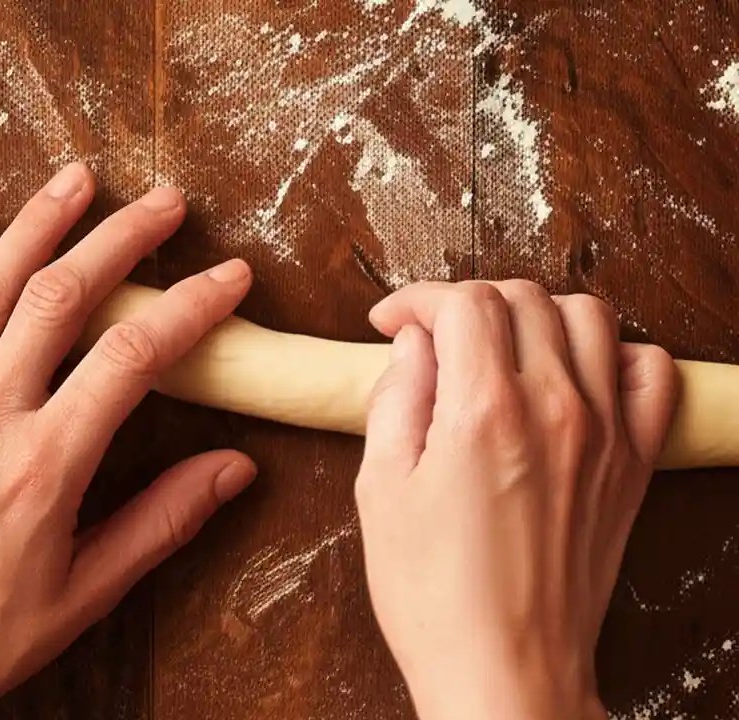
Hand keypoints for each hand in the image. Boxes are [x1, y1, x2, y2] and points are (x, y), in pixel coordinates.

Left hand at [0, 163, 256, 718]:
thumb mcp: (89, 591)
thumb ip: (163, 520)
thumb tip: (235, 467)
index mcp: (45, 467)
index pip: (132, 358)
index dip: (188, 306)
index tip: (228, 276)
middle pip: (58, 300)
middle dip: (118, 238)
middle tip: (163, 201)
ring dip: (34, 226)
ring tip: (76, 180)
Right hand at [355, 281, 677, 719]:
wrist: (504, 669)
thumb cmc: (431, 592)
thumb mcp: (379, 490)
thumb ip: (396, 398)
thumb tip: (414, 346)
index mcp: (482, 410)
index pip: (463, 302)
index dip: (418, 299)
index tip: (393, 324)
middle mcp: (554, 406)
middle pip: (522, 296)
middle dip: (468, 302)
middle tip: (435, 338)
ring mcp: (605, 432)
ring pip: (588, 315)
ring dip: (536, 314)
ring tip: (500, 348)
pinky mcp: (633, 463)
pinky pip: (650, 372)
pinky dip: (613, 354)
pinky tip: (572, 376)